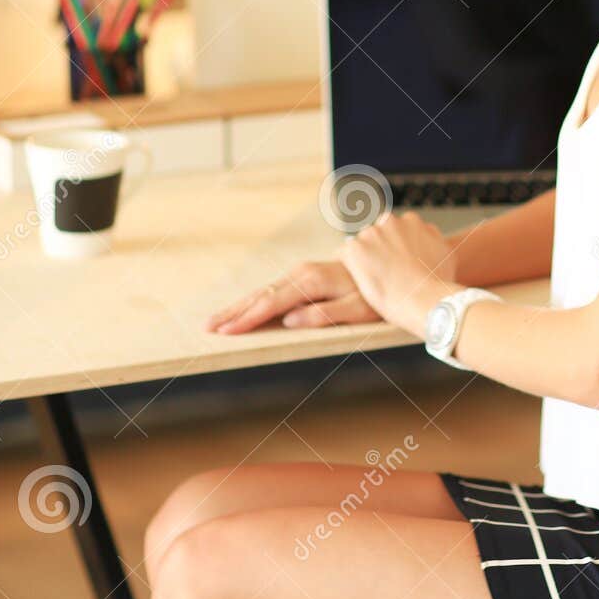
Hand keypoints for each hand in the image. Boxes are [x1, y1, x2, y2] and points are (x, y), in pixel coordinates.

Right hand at [206, 259, 381, 334]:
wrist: (391, 266)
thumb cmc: (379, 293)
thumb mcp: (359, 308)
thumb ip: (324, 314)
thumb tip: (289, 321)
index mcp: (312, 282)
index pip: (272, 303)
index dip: (247, 319)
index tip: (225, 333)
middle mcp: (303, 274)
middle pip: (261, 296)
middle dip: (233, 312)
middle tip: (207, 327)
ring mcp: (302, 273)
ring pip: (264, 292)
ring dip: (239, 307)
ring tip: (216, 321)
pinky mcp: (305, 277)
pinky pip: (274, 291)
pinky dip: (254, 301)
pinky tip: (242, 310)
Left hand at [334, 209, 459, 336]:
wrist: (423, 299)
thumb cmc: (437, 282)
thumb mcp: (445, 253)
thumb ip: (433, 238)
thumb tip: (429, 233)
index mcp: (412, 221)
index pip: (395, 230)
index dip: (395, 249)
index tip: (397, 264)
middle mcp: (390, 221)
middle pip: (377, 234)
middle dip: (378, 251)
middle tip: (386, 274)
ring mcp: (371, 233)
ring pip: (361, 244)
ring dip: (364, 259)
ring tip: (374, 281)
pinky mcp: (354, 248)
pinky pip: (345, 255)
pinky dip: (350, 267)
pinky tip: (360, 282)